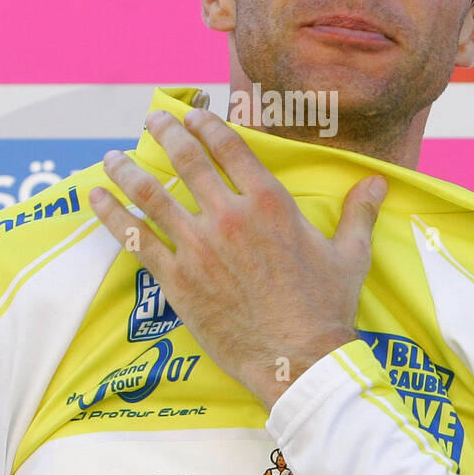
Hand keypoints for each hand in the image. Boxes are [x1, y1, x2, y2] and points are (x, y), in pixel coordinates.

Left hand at [89, 108, 387, 408]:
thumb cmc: (327, 308)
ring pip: (152, 195)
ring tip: (112, 156)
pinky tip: (96, 199)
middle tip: (152, 121)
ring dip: (127, 170)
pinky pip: (136, 240)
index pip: (229, 146)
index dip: (206, 124)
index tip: (192, 114)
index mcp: (271, 203)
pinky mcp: (177, 280)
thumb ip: (358, 212)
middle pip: (186, 160)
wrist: (298, 360)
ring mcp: (199, 248)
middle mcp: (230, 217)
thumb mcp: (351, 255)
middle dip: (165, 133)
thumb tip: (377, 181)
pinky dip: (112, 216)